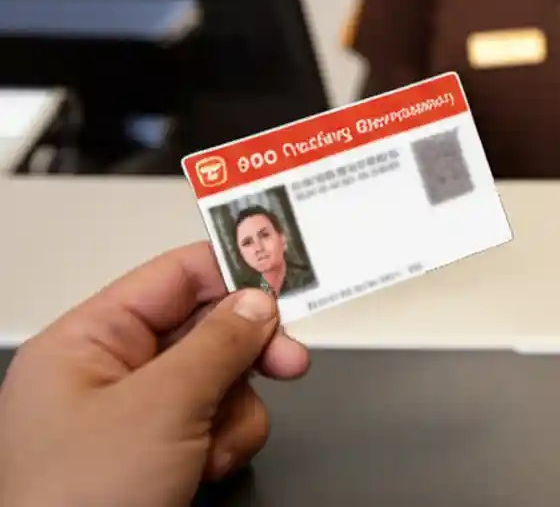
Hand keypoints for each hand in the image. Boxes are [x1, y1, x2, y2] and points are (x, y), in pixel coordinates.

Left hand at [0, 243, 309, 506]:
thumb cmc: (76, 503)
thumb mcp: (161, 407)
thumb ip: (218, 343)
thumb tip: (257, 302)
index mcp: (85, 343)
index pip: (173, 278)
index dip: (232, 270)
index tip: (287, 271)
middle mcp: (107, 374)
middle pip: (205, 329)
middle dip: (247, 353)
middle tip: (289, 361)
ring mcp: (134, 418)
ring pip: (221, 380)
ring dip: (236, 412)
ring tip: (214, 446)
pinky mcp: (157, 454)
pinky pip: (217, 423)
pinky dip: (227, 443)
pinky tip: (207, 468)